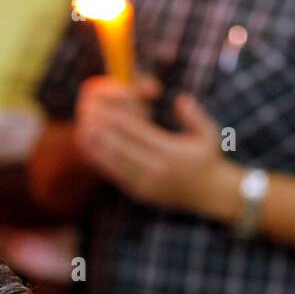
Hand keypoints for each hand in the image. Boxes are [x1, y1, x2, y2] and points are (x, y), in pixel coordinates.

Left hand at [79, 83, 240, 220]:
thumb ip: (194, 116)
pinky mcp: (140, 193)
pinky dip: (103, 163)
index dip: (120, 120)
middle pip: (123, 147)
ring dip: (97, 147)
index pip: (140, 133)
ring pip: (116, 163)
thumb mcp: (209, 134)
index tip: (105, 108)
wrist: (212, 195)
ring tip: (82, 131)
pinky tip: (92, 151)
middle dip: (104, 131)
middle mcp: (157, 169)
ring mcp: (147, 183)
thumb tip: (180, 99)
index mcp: (171, 152)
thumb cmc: (209, 158)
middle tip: (87, 116)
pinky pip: (117, 176)